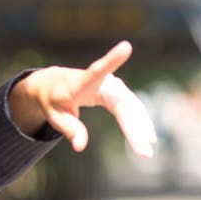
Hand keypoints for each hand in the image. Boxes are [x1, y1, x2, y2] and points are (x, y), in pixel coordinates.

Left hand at [14, 40, 157, 157]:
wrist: (53, 86)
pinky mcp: (119, 94)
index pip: (99, 70)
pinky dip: (140, 123)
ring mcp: (114, 87)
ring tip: (147, 150)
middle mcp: (103, 82)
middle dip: (135, 128)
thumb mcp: (54, 116)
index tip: (125, 47)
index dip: (112, 60)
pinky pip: (132, 109)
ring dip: (141, 128)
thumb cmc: (52, 99)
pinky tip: (148, 138)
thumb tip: (80, 147)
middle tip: (144, 152)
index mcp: (83, 82)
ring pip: (132, 108)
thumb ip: (68, 129)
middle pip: (124, 104)